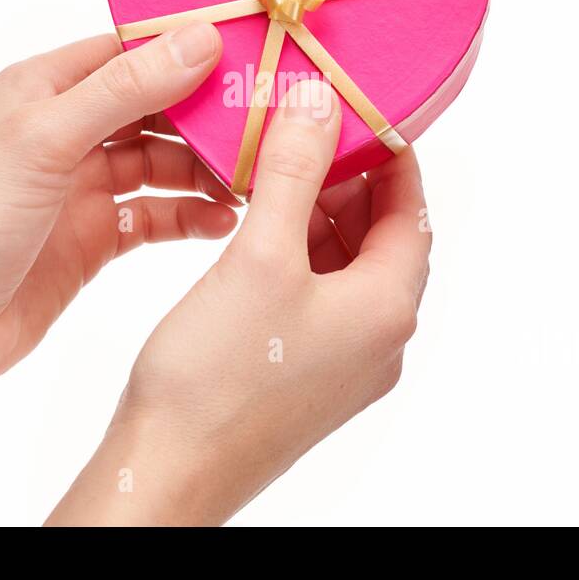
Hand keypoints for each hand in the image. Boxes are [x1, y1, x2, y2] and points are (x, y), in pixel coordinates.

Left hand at [0, 24, 239, 386]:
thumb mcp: (47, 141)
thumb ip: (125, 89)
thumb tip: (202, 37)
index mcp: (46, 88)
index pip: (133, 50)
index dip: (192, 50)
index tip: (256, 56)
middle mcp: (66, 130)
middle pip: (157, 107)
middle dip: (210, 116)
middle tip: (270, 128)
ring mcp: (81, 186)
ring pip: (162, 163)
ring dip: (206, 170)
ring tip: (254, 182)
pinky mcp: (92, 238)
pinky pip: (155, 216)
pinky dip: (190, 216)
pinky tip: (223, 222)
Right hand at [47, 78, 429, 524]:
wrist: (166, 473)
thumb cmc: (215, 379)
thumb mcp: (259, 256)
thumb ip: (293, 174)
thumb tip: (319, 105)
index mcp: (386, 308)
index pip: (412, 210)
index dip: (388, 154)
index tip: (355, 111)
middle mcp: (379, 339)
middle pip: (380, 236)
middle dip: (344, 181)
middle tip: (299, 135)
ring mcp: (344, 363)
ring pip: (345, 266)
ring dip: (315, 217)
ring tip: (269, 176)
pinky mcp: (307, 375)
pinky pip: (317, 298)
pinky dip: (295, 256)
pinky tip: (253, 235)